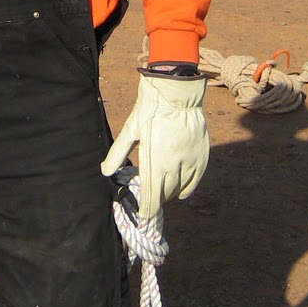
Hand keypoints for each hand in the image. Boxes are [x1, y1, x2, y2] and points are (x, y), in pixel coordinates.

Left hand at [100, 65, 208, 218]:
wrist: (177, 91)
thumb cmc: (150, 108)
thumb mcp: (130, 129)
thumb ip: (118, 153)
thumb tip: (105, 172)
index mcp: (154, 163)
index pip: (151, 199)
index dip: (146, 210)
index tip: (142, 215)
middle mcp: (174, 166)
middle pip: (165, 196)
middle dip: (156, 200)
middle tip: (149, 198)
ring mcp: (190, 162)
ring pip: (180, 190)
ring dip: (170, 194)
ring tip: (162, 191)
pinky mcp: (202, 156)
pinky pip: (195, 181)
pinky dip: (187, 188)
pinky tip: (181, 190)